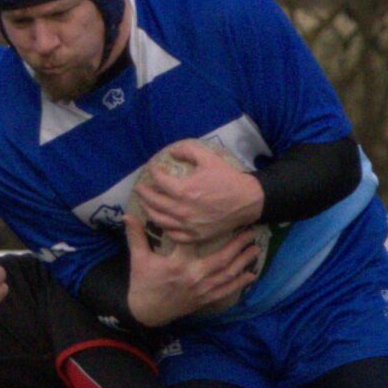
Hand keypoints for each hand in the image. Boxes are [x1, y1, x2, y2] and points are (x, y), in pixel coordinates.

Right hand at [122, 218, 260, 325]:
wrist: (147, 312)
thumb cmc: (143, 283)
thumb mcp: (138, 259)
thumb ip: (136, 236)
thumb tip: (127, 215)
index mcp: (177, 265)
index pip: (194, 242)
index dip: (204, 228)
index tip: (219, 216)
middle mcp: (194, 277)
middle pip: (221, 259)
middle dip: (238, 245)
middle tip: (250, 232)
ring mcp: (202, 290)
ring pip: (228, 274)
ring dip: (243, 261)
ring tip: (255, 248)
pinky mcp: (205, 300)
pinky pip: (227, 291)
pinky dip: (240, 283)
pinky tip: (251, 274)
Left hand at [132, 141, 262, 244]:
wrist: (248, 200)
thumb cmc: (227, 178)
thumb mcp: (208, 158)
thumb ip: (187, 151)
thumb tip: (172, 151)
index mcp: (183, 190)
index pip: (159, 181)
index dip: (153, 173)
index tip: (152, 169)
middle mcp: (181, 210)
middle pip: (153, 203)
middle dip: (143, 194)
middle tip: (139, 188)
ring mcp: (188, 225)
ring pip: (159, 220)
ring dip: (149, 211)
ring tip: (146, 204)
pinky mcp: (196, 236)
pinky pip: (173, 235)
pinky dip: (164, 228)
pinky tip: (162, 222)